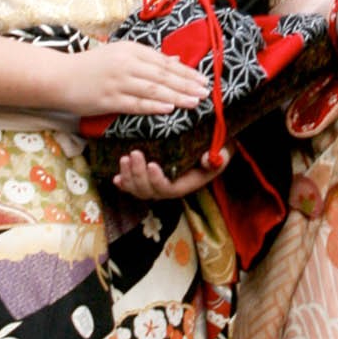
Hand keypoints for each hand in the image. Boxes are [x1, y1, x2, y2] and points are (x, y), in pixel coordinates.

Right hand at [58, 39, 208, 120]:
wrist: (60, 76)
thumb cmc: (92, 66)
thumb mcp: (120, 54)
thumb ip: (148, 58)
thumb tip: (176, 61)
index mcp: (131, 49)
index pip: (164, 62)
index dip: (186, 72)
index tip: (203, 80)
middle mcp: (126, 63)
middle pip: (162, 75)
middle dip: (187, 85)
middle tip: (205, 92)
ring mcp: (117, 82)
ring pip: (153, 89)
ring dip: (176, 96)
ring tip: (194, 102)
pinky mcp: (108, 99)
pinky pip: (136, 103)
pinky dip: (154, 106)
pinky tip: (169, 109)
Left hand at [114, 146, 229, 200]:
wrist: (211, 147)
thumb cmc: (216, 148)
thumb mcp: (222, 151)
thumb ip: (218, 157)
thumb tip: (208, 160)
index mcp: (185, 184)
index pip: (167, 189)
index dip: (157, 180)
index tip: (152, 164)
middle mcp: (169, 188)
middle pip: (148, 191)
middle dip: (138, 175)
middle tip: (134, 154)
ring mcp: (157, 184)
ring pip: (137, 190)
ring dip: (128, 176)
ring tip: (125, 158)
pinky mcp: (149, 177)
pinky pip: (133, 186)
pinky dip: (123, 183)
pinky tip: (115, 178)